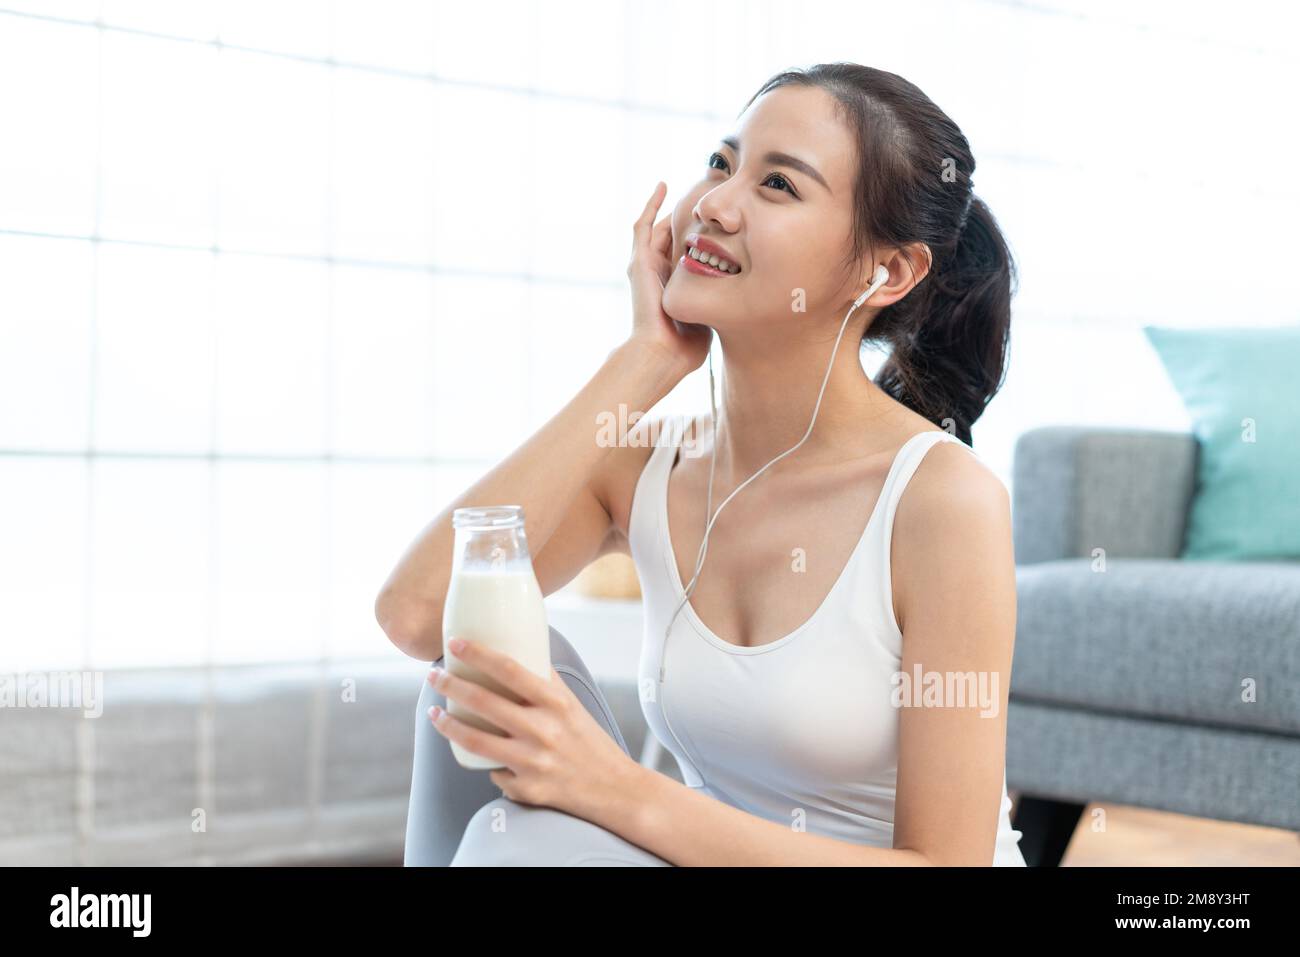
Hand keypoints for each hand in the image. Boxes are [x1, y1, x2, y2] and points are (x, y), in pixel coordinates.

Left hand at [428, 637, 642, 823]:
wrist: (613, 789)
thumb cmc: (588, 740)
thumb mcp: (571, 705)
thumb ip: (544, 682)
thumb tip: (518, 652)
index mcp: (556, 703)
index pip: (511, 670)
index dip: (479, 654)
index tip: (456, 643)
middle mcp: (543, 731)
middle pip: (484, 703)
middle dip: (451, 685)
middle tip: (434, 676)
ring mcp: (533, 762)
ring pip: (476, 741)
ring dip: (449, 725)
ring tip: (434, 714)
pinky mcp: (527, 790)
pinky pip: (494, 773)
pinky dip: (486, 764)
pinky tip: (479, 758)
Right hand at [626, 182, 712, 377]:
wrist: (661, 353)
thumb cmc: (686, 346)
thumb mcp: (709, 315)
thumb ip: (719, 300)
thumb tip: (744, 292)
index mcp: (672, 286)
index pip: (687, 253)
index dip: (700, 238)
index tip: (721, 224)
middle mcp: (657, 274)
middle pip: (673, 237)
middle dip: (689, 220)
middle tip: (707, 200)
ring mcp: (646, 266)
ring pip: (660, 228)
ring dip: (673, 208)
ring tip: (689, 186)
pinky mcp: (639, 261)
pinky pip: (643, 225)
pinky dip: (651, 204)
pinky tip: (664, 185)